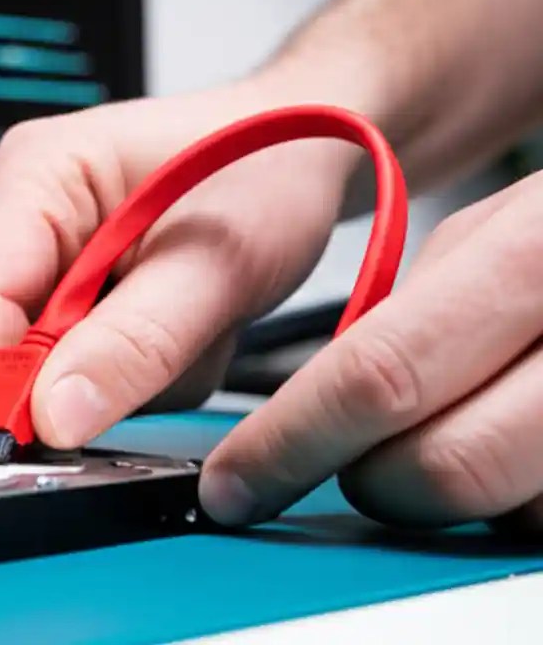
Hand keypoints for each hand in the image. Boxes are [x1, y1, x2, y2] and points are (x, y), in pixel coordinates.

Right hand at [0, 79, 357, 449]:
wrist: (305, 151)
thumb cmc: (269, 164)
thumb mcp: (219, 263)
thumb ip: (138, 342)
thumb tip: (58, 414)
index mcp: (35, 175)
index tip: (48, 439)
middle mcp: (21, 211)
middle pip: (5, 338)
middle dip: (91, 370)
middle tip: (176, 350)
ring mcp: (43, 252)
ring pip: (50, 366)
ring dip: (131, 372)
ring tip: (195, 323)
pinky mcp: (70, 288)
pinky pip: (81, 367)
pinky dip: (142, 369)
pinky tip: (184, 328)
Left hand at [203, 171, 542, 531]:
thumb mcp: (500, 234)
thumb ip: (414, 314)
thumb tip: (310, 403)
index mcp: (538, 251)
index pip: (380, 375)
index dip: (288, 444)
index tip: (234, 485)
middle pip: (442, 468)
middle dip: (371, 483)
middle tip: (355, 464)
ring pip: (509, 512)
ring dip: (456, 497)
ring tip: (459, 435)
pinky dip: (523, 504)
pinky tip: (524, 452)